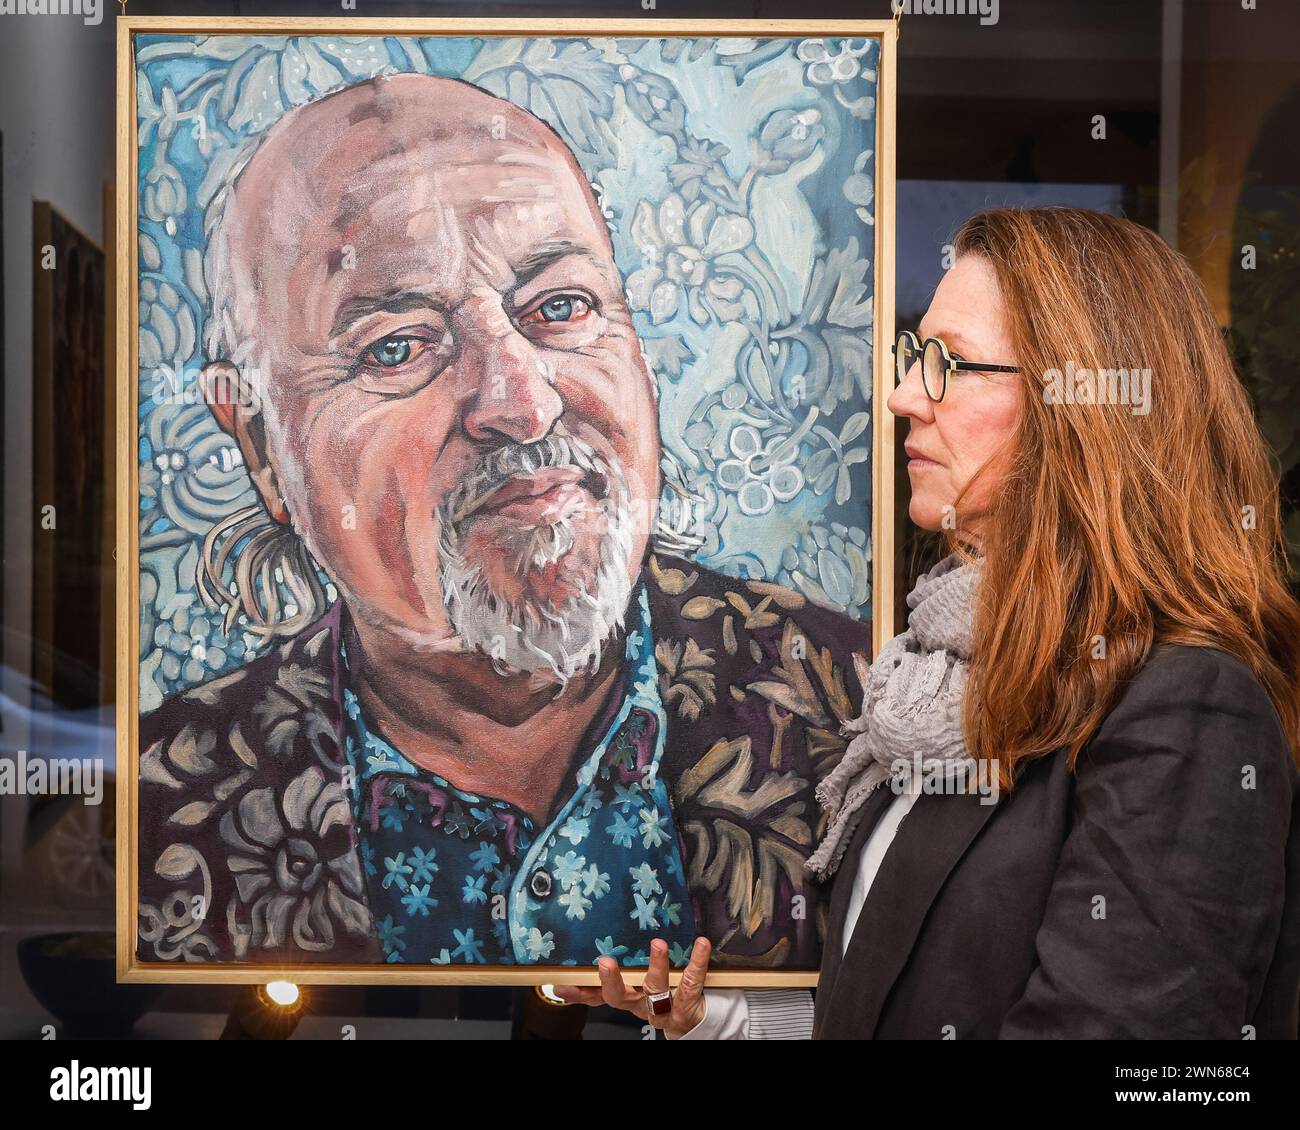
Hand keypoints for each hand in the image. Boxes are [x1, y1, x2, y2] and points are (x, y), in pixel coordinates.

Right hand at [553, 936, 711, 1038]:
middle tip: (605, 963)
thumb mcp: (631, 988)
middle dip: (612, 981)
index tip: (564, 984)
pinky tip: (701, 944)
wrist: (690, 1018)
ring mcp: (663, 1006)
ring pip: (657, 988)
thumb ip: (607, 978)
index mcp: (625, 998)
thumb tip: (576, 958)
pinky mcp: (688, 1002)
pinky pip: (693, 981)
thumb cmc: (657, 996)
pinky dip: (697, 961)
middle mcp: (640, 1003)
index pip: (596, 996)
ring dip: (656, 966)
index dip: (580, 993)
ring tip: (657, 944)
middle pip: (622, 997)